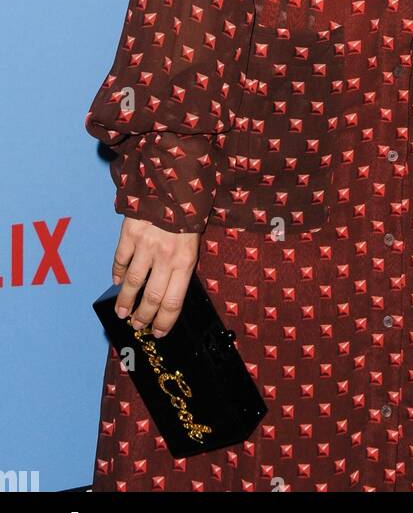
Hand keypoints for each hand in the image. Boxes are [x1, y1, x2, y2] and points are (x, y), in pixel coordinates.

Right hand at [112, 217, 199, 337]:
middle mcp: (165, 256)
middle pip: (152, 297)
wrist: (176, 179)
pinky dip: (117, 273)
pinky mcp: (129, 233)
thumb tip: (170, 291)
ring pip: (133, 283)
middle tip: (138, 325)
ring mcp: (145, 245)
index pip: (174, 302)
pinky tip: (118, 282)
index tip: (158, 332)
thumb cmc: (189, 212)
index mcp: (186, 260)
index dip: (164, 322)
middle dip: (143, 317)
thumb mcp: (194, 239)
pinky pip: (120, 260)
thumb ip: (183, 264)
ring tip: (122, 313)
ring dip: (125, 302)